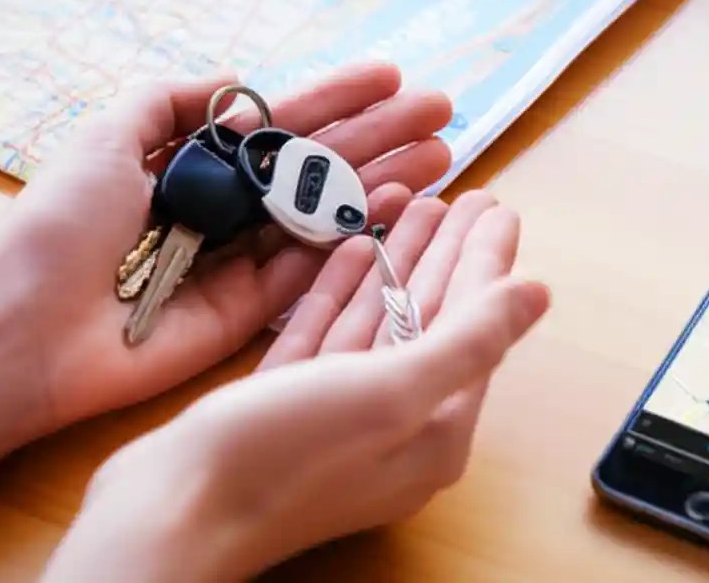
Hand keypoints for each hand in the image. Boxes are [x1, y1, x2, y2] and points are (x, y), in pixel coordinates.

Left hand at [0, 62, 451, 429]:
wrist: (33, 326)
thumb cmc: (65, 224)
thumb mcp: (107, 136)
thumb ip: (171, 102)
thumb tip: (239, 86)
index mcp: (193, 164)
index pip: (279, 123)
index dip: (335, 97)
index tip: (389, 75)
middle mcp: (226, 209)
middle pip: (317, 164)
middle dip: (381, 135)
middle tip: (443, 112)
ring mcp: (243, 261)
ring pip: (328, 212)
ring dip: (387, 178)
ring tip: (444, 153)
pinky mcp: (252, 312)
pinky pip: (315, 265)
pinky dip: (358, 232)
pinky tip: (402, 199)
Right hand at [44, 193, 549, 580]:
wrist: (170, 511)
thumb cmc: (282, 458)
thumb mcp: (392, 393)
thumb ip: (469, 341)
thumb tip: (538, 293)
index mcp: (432, 430)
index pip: (474, 328)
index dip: (487, 262)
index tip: (498, 207)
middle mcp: (392, 425)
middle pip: (433, 321)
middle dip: (451, 256)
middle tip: (468, 196)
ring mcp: (337, 415)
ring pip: (380, 323)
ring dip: (401, 264)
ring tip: (420, 206)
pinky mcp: (287, 405)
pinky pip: (328, 337)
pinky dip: (343, 292)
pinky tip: (354, 249)